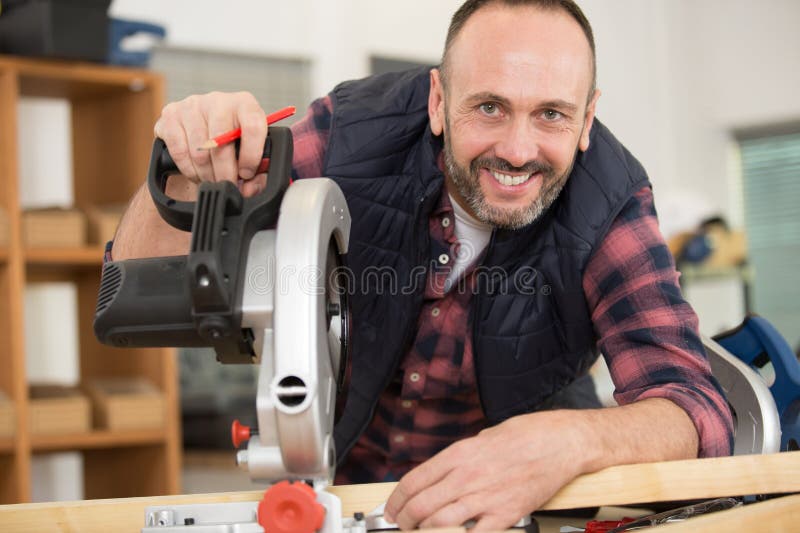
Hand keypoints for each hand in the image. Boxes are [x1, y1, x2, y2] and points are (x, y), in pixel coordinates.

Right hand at [153, 91, 267, 196]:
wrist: (202, 127)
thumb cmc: (231, 140)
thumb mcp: (251, 152)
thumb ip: (259, 173)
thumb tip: (250, 189)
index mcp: (245, 104)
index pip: (253, 126)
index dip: (251, 156)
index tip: (247, 174)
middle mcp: (218, 100)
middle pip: (221, 143)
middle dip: (225, 173)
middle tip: (227, 185)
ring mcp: (192, 105)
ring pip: (199, 151)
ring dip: (206, 174)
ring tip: (212, 179)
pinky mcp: (170, 115)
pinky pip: (179, 151)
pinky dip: (188, 169)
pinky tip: (196, 172)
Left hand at [383, 411, 589, 530]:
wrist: (561, 442)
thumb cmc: (526, 435)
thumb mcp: (482, 437)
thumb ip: (459, 459)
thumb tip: (440, 475)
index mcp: (458, 454)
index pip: (413, 481)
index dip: (397, 500)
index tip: (392, 509)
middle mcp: (467, 476)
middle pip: (420, 506)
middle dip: (405, 520)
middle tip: (401, 525)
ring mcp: (485, 497)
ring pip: (439, 523)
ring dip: (423, 532)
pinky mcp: (505, 515)